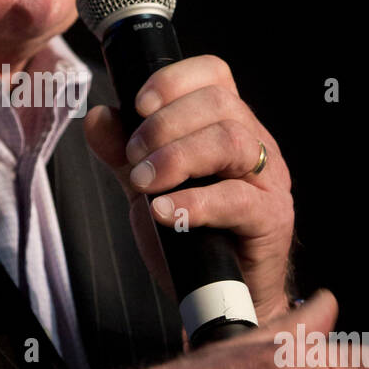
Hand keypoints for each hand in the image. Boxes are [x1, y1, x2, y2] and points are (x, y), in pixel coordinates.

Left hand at [84, 55, 293, 324]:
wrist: (224, 294)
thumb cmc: (193, 235)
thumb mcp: (148, 187)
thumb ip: (123, 153)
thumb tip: (97, 117)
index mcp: (228, 124)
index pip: (214, 74)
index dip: (173, 79)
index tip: (138, 104)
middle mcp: (254, 143)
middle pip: (219, 103)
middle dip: (163, 125)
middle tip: (133, 158)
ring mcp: (267, 180)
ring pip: (231, 142)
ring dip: (177, 157)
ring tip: (144, 182)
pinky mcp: (270, 219)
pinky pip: (237, 199)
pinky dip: (194, 202)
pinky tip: (164, 211)